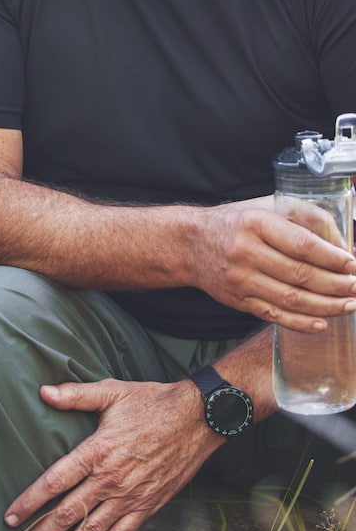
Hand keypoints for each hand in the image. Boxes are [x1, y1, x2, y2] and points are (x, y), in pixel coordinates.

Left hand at [6, 378, 218, 530]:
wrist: (197, 420)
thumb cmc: (151, 403)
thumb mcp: (111, 392)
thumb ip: (74, 394)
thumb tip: (43, 391)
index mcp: (97, 451)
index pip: (54, 482)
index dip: (30, 502)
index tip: (11, 516)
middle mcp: (111, 480)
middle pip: (68, 514)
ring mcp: (130, 496)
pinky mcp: (148, 506)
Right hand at [191, 197, 355, 331]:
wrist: (190, 243)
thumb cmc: (235, 222)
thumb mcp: (266, 207)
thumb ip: (305, 218)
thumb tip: (343, 244)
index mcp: (254, 223)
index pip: (301, 244)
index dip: (332, 257)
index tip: (352, 263)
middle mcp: (244, 251)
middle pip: (300, 275)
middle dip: (337, 284)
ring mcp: (240, 279)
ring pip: (291, 299)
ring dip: (327, 306)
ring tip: (350, 304)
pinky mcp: (238, 299)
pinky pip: (274, 315)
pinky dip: (301, 323)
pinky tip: (322, 322)